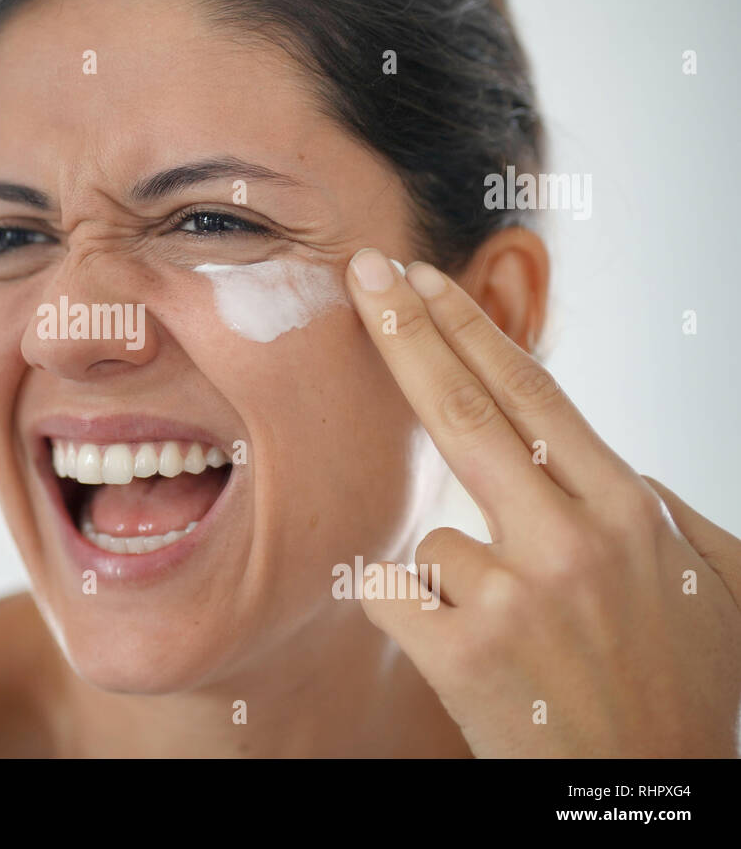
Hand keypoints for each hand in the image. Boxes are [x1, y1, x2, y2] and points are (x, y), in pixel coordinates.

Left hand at [345, 247, 740, 756]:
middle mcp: (576, 539)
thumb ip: (659, 511)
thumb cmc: (686, 688)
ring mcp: (518, 595)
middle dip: (406, 332)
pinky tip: (465, 655)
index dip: (470, 331)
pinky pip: (393, 593)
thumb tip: (612, 458)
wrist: (660, 797)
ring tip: (513, 639)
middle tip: (364, 274)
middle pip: (464, 411)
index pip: (533, 393)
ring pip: (429, 534)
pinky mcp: (466, 654)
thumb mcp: (713, 584)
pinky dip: (411, 614)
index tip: (424, 281)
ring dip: (451, 578)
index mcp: (629, 510)